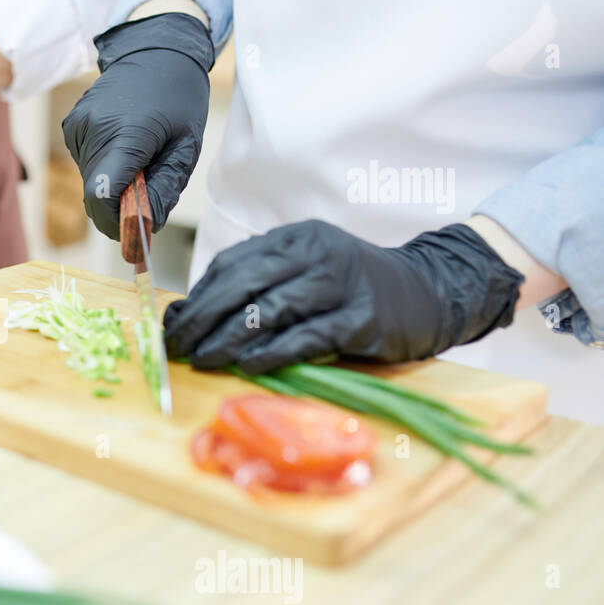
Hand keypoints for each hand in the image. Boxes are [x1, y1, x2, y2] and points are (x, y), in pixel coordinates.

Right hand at [62, 12, 212, 239]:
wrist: (155, 49)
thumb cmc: (178, 96)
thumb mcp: (186, 147)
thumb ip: (164, 190)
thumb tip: (145, 226)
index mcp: (125, 134)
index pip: (102, 196)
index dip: (115, 224)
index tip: (134, 234)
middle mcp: (93, 130)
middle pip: (95, 193)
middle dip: (120, 204)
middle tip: (148, 190)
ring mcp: (77, 127)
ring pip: (90, 180)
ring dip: (113, 182)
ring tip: (140, 156)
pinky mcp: (71, 126)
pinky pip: (86, 163)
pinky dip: (105, 165)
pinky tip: (125, 142)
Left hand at [165, 220, 524, 373]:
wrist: (431, 291)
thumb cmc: (353, 288)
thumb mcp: (305, 272)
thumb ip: (256, 287)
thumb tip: (188, 315)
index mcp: (297, 238)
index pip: (233, 263)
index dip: (198, 295)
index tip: (173, 324)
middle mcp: (316, 255)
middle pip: (244, 284)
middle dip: (202, 317)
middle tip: (176, 346)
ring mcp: (340, 285)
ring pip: (270, 310)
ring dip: (228, 339)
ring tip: (201, 360)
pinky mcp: (361, 319)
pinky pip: (306, 337)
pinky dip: (272, 352)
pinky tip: (248, 365)